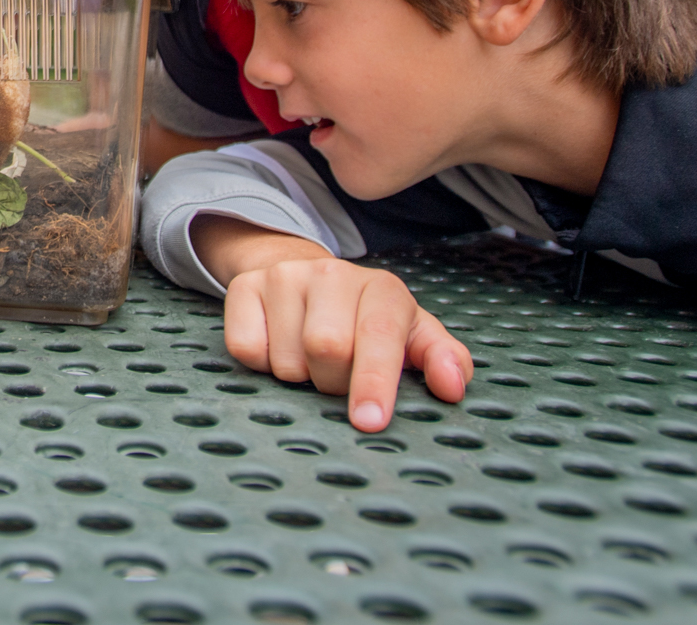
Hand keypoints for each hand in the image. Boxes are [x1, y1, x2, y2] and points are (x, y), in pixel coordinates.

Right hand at [223, 256, 471, 431]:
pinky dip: (263, 365)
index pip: (377, 336)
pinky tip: (279, 346)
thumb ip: (442, 359)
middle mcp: (332, 273)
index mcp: (382, 288)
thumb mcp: (411, 335)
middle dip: (333, 383)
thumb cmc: (367, 321)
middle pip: (327, 350)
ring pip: (286, 359)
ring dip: (299, 377)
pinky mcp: (244, 287)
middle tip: (338, 377)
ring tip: (309, 359)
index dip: (373, 382)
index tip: (369, 422)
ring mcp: (284, 277)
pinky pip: (247, 349)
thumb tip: (452, 387)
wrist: (307, 278)